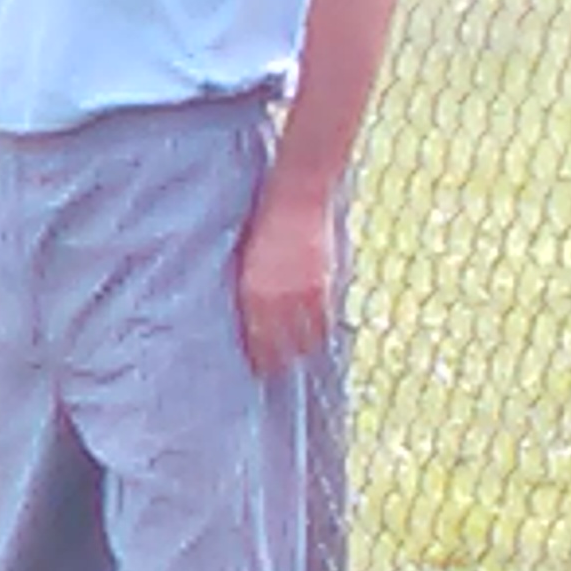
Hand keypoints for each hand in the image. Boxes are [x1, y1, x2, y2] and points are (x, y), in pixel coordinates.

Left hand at [237, 194, 336, 375]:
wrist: (296, 196)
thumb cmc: (262, 221)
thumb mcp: (244, 258)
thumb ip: (248, 288)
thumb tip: (249, 313)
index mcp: (252, 292)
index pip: (257, 340)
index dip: (260, 359)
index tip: (259, 371)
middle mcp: (276, 298)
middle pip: (281, 345)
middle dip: (280, 362)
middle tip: (279, 374)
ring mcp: (303, 292)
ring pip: (307, 337)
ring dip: (304, 351)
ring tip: (301, 360)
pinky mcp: (325, 283)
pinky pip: (326, 319)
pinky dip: (323, 331)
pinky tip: (321, 339)